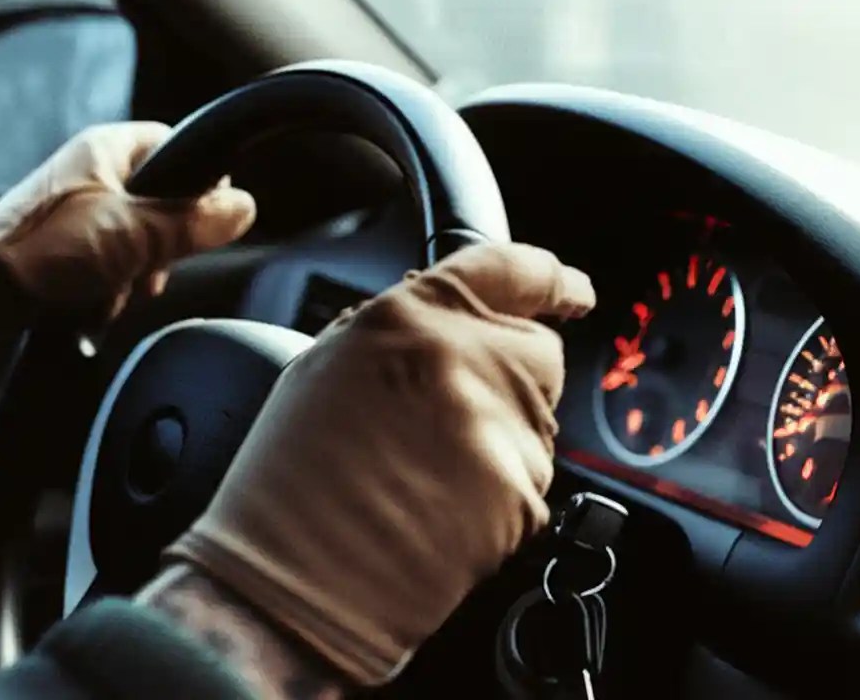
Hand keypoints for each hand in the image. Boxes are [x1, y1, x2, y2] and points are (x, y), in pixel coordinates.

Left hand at [0, 122, 255, 370]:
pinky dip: (110, 287)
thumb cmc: (42, 252)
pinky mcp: (65, 249)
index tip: (203, 218)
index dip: (199, 182)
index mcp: (106, 149)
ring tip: (116, 288)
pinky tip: (96, 300)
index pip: (178, 145)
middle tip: (150, 264)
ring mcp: (77, 212)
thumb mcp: (133, 236)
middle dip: (163, 245)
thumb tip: (242, 208)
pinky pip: (111, 265)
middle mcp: (92, 173)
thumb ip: (192, 222)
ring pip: (139, 241)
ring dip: (136, 273)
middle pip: (163, 203)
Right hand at [166, 243, 595, 684]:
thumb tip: (452, 323)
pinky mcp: (522, 493)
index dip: (552, 280)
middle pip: (539, 349)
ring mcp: (498, 428)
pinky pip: (533, 481)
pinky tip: (443, 511)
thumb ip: (399, 330)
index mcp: (405, 318)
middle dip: (513, 375)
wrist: (288, 590)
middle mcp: (461, 360)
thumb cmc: (287, 489)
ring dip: (504, 438)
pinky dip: (502, 496)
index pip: (512, 269)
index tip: (572, 291)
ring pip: (541, 419)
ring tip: (430, 476)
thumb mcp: (323, 372)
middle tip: (457, 418)